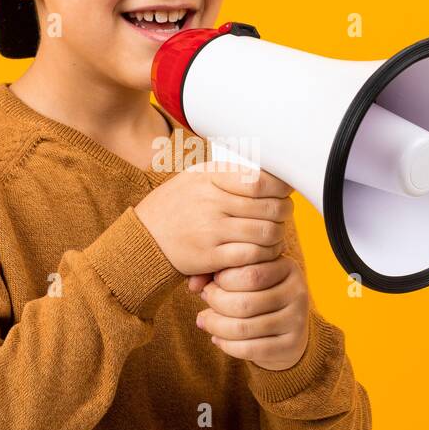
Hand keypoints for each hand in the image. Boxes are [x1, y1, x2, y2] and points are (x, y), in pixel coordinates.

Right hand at [135, 162, 293, 276]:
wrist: (143, 237)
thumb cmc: (176, 205)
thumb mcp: (196, 177)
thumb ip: (229, 174)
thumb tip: (271, 173)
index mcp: (209, 176)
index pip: (260, 180)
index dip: (282, 187)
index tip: (285, 191)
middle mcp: (211, 201)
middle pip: (269, 208)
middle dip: (284, 213)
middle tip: (283, 214)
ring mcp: (211, 230)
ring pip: (265, 233)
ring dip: (277, 236)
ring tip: (274, 234)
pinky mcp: (210, 256)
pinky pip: (252, 256)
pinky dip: (264, 255)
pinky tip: (262, 252)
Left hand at [190, 254, 310, 369]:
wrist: (287, 330)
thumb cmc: (258, 295)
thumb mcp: (245, 278)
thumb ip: (220, 273)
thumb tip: (193, 285)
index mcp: (288, 267)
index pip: (250, 273)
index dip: (223, 279)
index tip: (211, 283)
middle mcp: (298, 292)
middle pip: (245, 302)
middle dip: (216, 302)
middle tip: (204, 300)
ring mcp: (297, 320)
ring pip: (244, 328)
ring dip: (216, 326)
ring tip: (204, 320)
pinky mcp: (292, 345)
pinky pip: (250, 349)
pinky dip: (227, 345)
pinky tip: (216, 339)